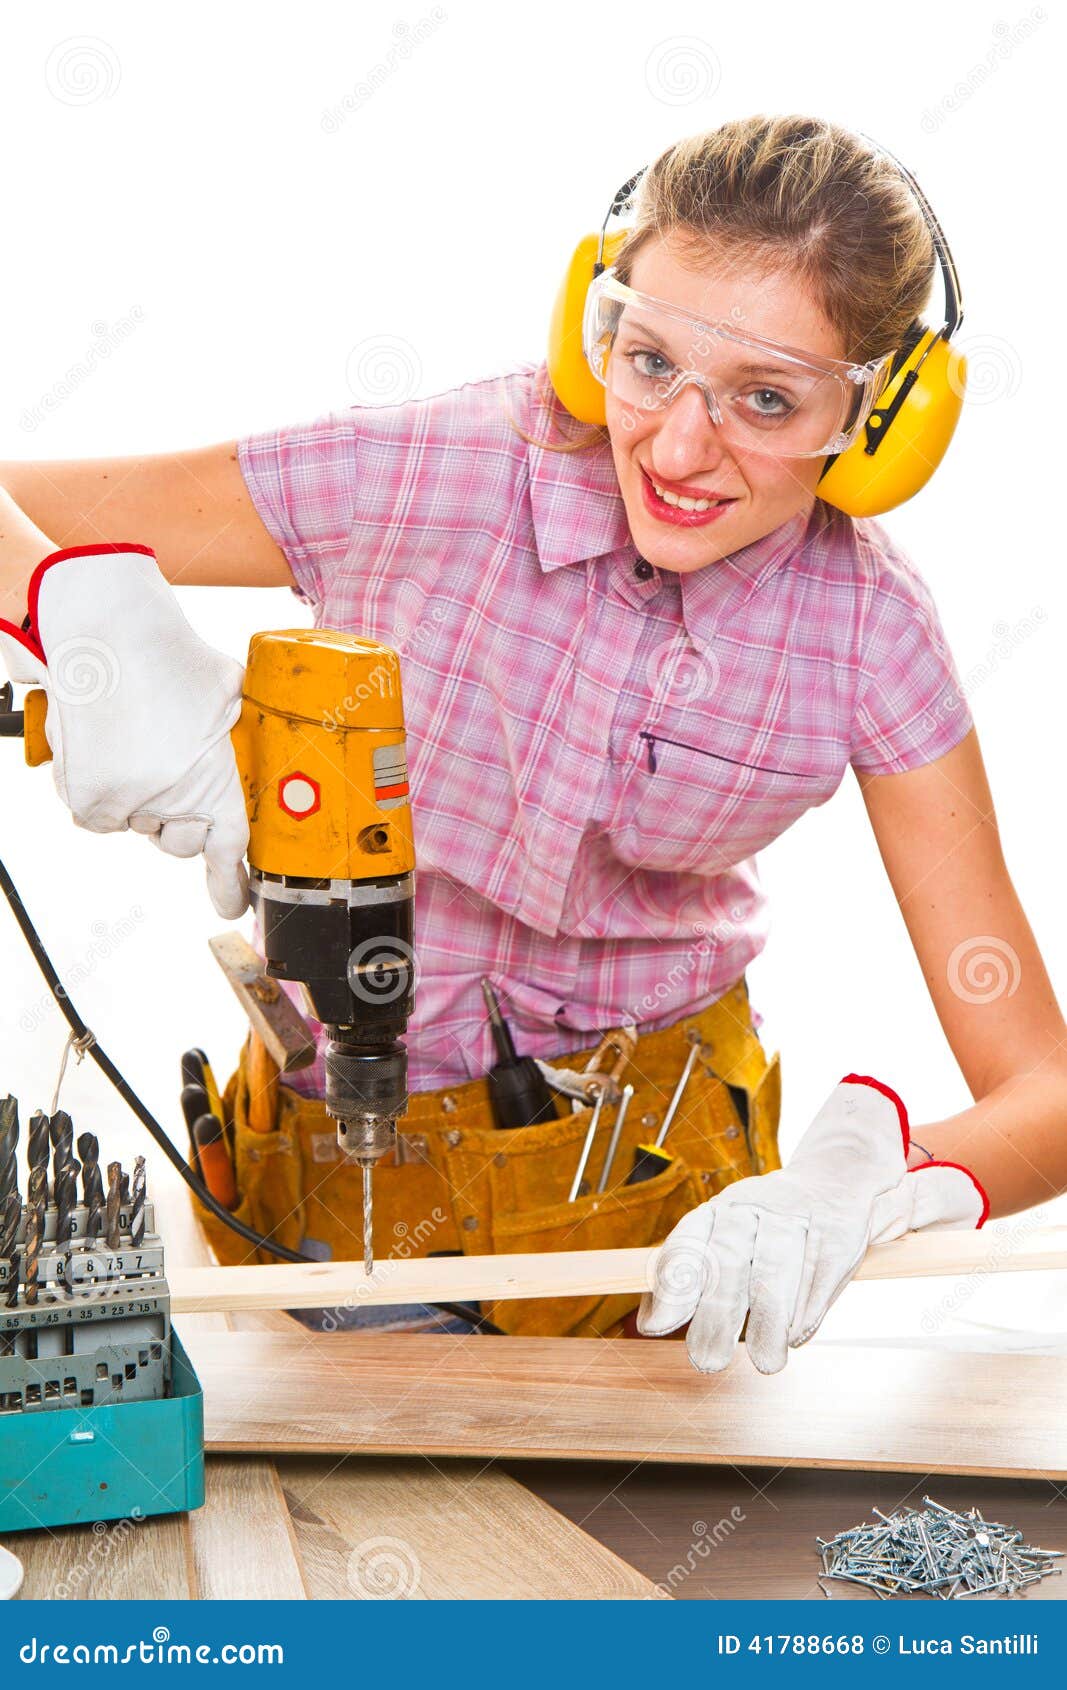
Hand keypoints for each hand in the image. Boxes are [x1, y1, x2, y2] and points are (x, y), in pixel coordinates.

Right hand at [0, 543, 249, 918]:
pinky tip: (112, 751)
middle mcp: (169, 802)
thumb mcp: (230, 690)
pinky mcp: (87, 798)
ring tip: (138, 743)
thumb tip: (275, 732)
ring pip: (138, 824)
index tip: (234, 905)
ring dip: (141, 798)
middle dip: (180, 819)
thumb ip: (246, 727)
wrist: (106, 631)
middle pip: (179, 840)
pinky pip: (101, 816)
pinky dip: (105, 793)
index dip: (231, 883)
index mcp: (213, 781)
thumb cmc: (171, 656)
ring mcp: (126, 804)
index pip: (229, 846)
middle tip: (173, 774)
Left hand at [638, 1073, 986, 1373]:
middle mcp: (752, 1207)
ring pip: (776, 1273)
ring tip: (765, 1364)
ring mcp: (795, 1218)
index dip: (671, 1285)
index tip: (656, 1326)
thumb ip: (688, 1277)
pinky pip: (817, 1278)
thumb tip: (650, 1323)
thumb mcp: (724, 1236)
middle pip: (729, 1262)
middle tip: (706, 1362)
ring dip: (768, 1325)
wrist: (834, 1181)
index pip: (688, 1243)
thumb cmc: (765, 1227)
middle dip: (716, 1316)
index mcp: (720, 1210)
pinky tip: (795, 1337)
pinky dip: (806, 1314)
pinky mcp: (835, 1234)